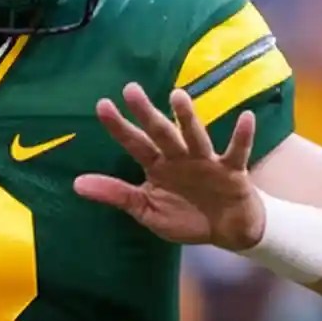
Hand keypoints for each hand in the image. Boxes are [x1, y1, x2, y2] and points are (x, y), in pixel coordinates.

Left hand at [75, 82, 265, 250]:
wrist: (228, 231)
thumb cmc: (186, 216)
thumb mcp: (147, 210)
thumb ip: (116, 194)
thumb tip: (76, 184)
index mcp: (157, 166)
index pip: (134, 143)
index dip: (119, 127)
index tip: (103, 105)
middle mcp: (179, 157)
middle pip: (161, 132)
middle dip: (146, 113)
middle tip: (130, 89)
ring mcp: (206, 162)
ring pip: (195, 136)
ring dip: (187, 118)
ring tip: (178, 96)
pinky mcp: (233, 171)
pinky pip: (237, 152)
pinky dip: (243, 136)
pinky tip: (246, 118)